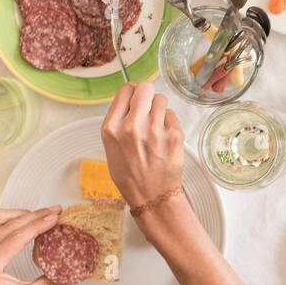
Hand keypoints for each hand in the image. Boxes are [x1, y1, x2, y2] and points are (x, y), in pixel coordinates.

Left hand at [0, 207, 61, 284]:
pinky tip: (21, 219)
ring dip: (21, 213)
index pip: (17, 238)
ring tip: (39, 214)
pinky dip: (9, 218)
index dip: (38, 225)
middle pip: (9, 225)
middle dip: (35, 216)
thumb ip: (48, 284)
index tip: (54, 218)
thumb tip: (68, 273)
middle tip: (53, 212)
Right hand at [100, 81, 184, 206]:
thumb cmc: (131, 176)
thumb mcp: (111, 148)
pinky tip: (164, 139)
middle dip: (147, 93)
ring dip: (159, 109)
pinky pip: (172, 116)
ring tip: (156, 126)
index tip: (135, 95)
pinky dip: (170, 124)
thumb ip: (118, 122)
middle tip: (148, 104)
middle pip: (144, 88)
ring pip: (161, 100)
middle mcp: (132, 126)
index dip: (132, 91)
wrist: (151, 197)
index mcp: (112, 129)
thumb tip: (130, 101)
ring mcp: (154, 130)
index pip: (124, 90)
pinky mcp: (174, 135)